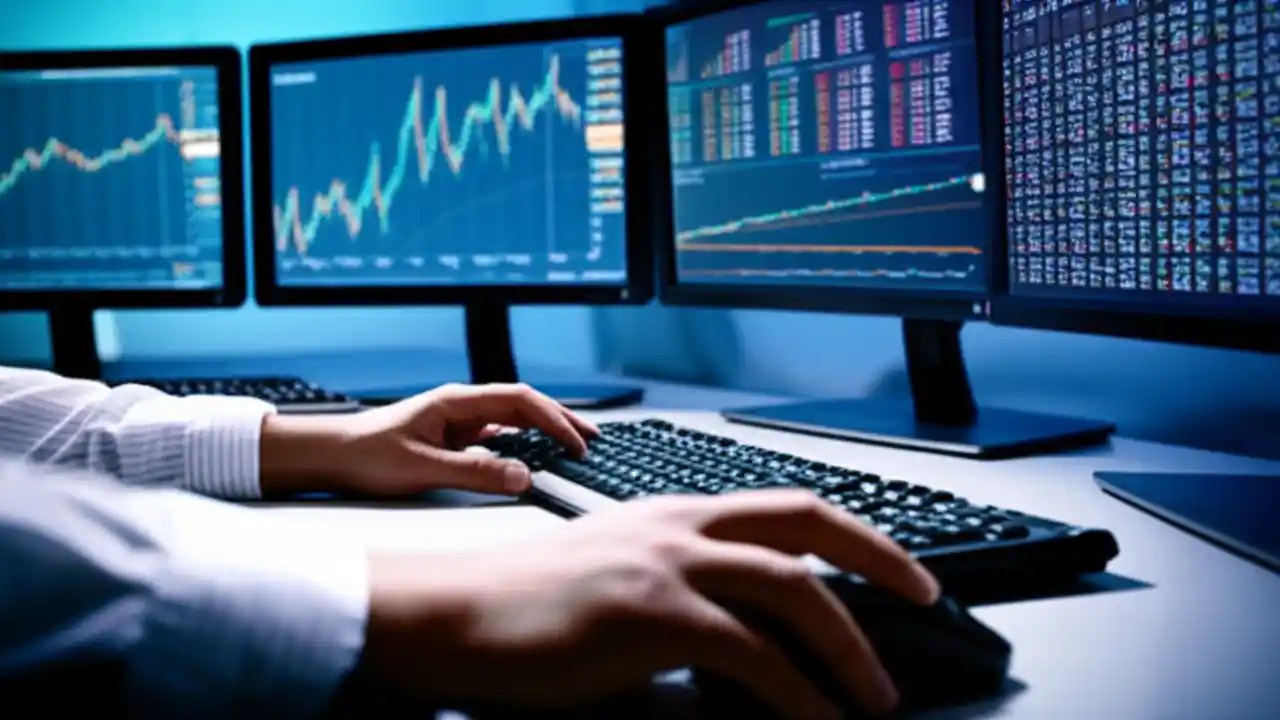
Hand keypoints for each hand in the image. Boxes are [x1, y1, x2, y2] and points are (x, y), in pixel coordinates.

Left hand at [258, 383, 596, 497]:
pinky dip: (525, 441)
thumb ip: (475, 473)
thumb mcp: (423, 470)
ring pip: (514, 416)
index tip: (576, 443)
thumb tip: (524, 476)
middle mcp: (462, 406)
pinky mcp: (453, 436)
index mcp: (457, 402)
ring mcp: (458, 420)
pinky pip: (499, 433)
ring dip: (546, 428)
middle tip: (591, 440)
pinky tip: (536, 454)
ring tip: (574, 443)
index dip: (554, 420)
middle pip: (525, 403)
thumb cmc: (367, 455)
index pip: (521, 400)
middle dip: (561, 419)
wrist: (331, 455)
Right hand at [361, 490, 940, 717]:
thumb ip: (687, 589)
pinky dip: (800, 696)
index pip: (787, 507)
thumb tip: (753, 635)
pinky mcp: (652, 614)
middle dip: (881, 560)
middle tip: (925, 598)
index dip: (852, 531)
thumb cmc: (527, 604)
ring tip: (875, 697)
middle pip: (808, 524)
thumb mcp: (619, 575)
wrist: (456, 614)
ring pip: (793, 589)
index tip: (893, 564)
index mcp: (676, 512)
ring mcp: (667, 563)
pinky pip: (753, 655)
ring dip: (849, 649)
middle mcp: (681, 525)